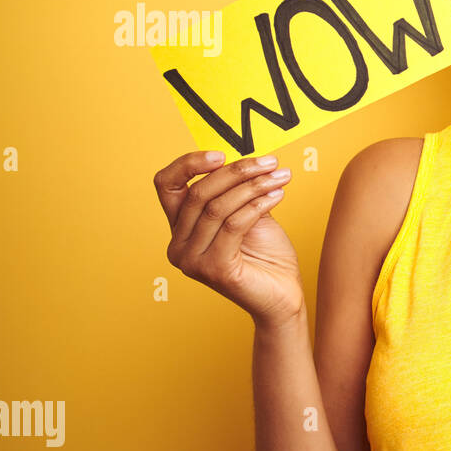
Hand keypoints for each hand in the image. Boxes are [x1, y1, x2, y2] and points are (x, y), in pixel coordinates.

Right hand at [154, 151, 303, 327]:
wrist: (283, 296)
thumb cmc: (266, 256)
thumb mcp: (248, 215)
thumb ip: (237, 193)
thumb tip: (242, 161)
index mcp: (179, 229)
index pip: (166, 186)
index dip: (188, 164)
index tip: (221, 154)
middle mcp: (178, 246)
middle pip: (199, 193)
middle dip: (238, 172)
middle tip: (271, 162)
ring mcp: (192, 261)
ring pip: (217, 207)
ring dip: (254, 186)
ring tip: (281, 176)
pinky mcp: (213, 270)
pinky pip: (234, 225)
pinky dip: (257, 204)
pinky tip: (278, 195)